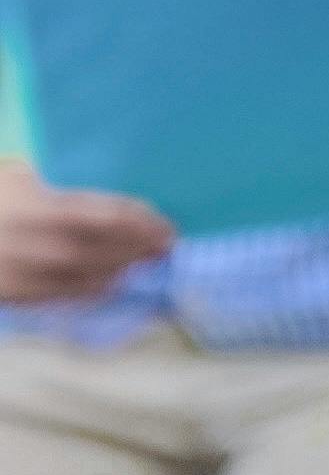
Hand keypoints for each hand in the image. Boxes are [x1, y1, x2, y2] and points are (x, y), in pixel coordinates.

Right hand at [0, 159, 175, 303]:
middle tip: (166, 248)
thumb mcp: (10, 177)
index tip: (166, 226)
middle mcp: (34, 244)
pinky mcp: (10, 296)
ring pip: (84, 279)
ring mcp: (21, 275)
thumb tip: (97, 206)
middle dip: (139, 250)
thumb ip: (47, 188)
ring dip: (121, 272)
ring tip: (143, 265)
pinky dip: (89, 292)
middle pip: (102, 251)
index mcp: (37, 209)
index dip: (142, 223)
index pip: (106, 217)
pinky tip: (108, 284)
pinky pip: (57, 298)